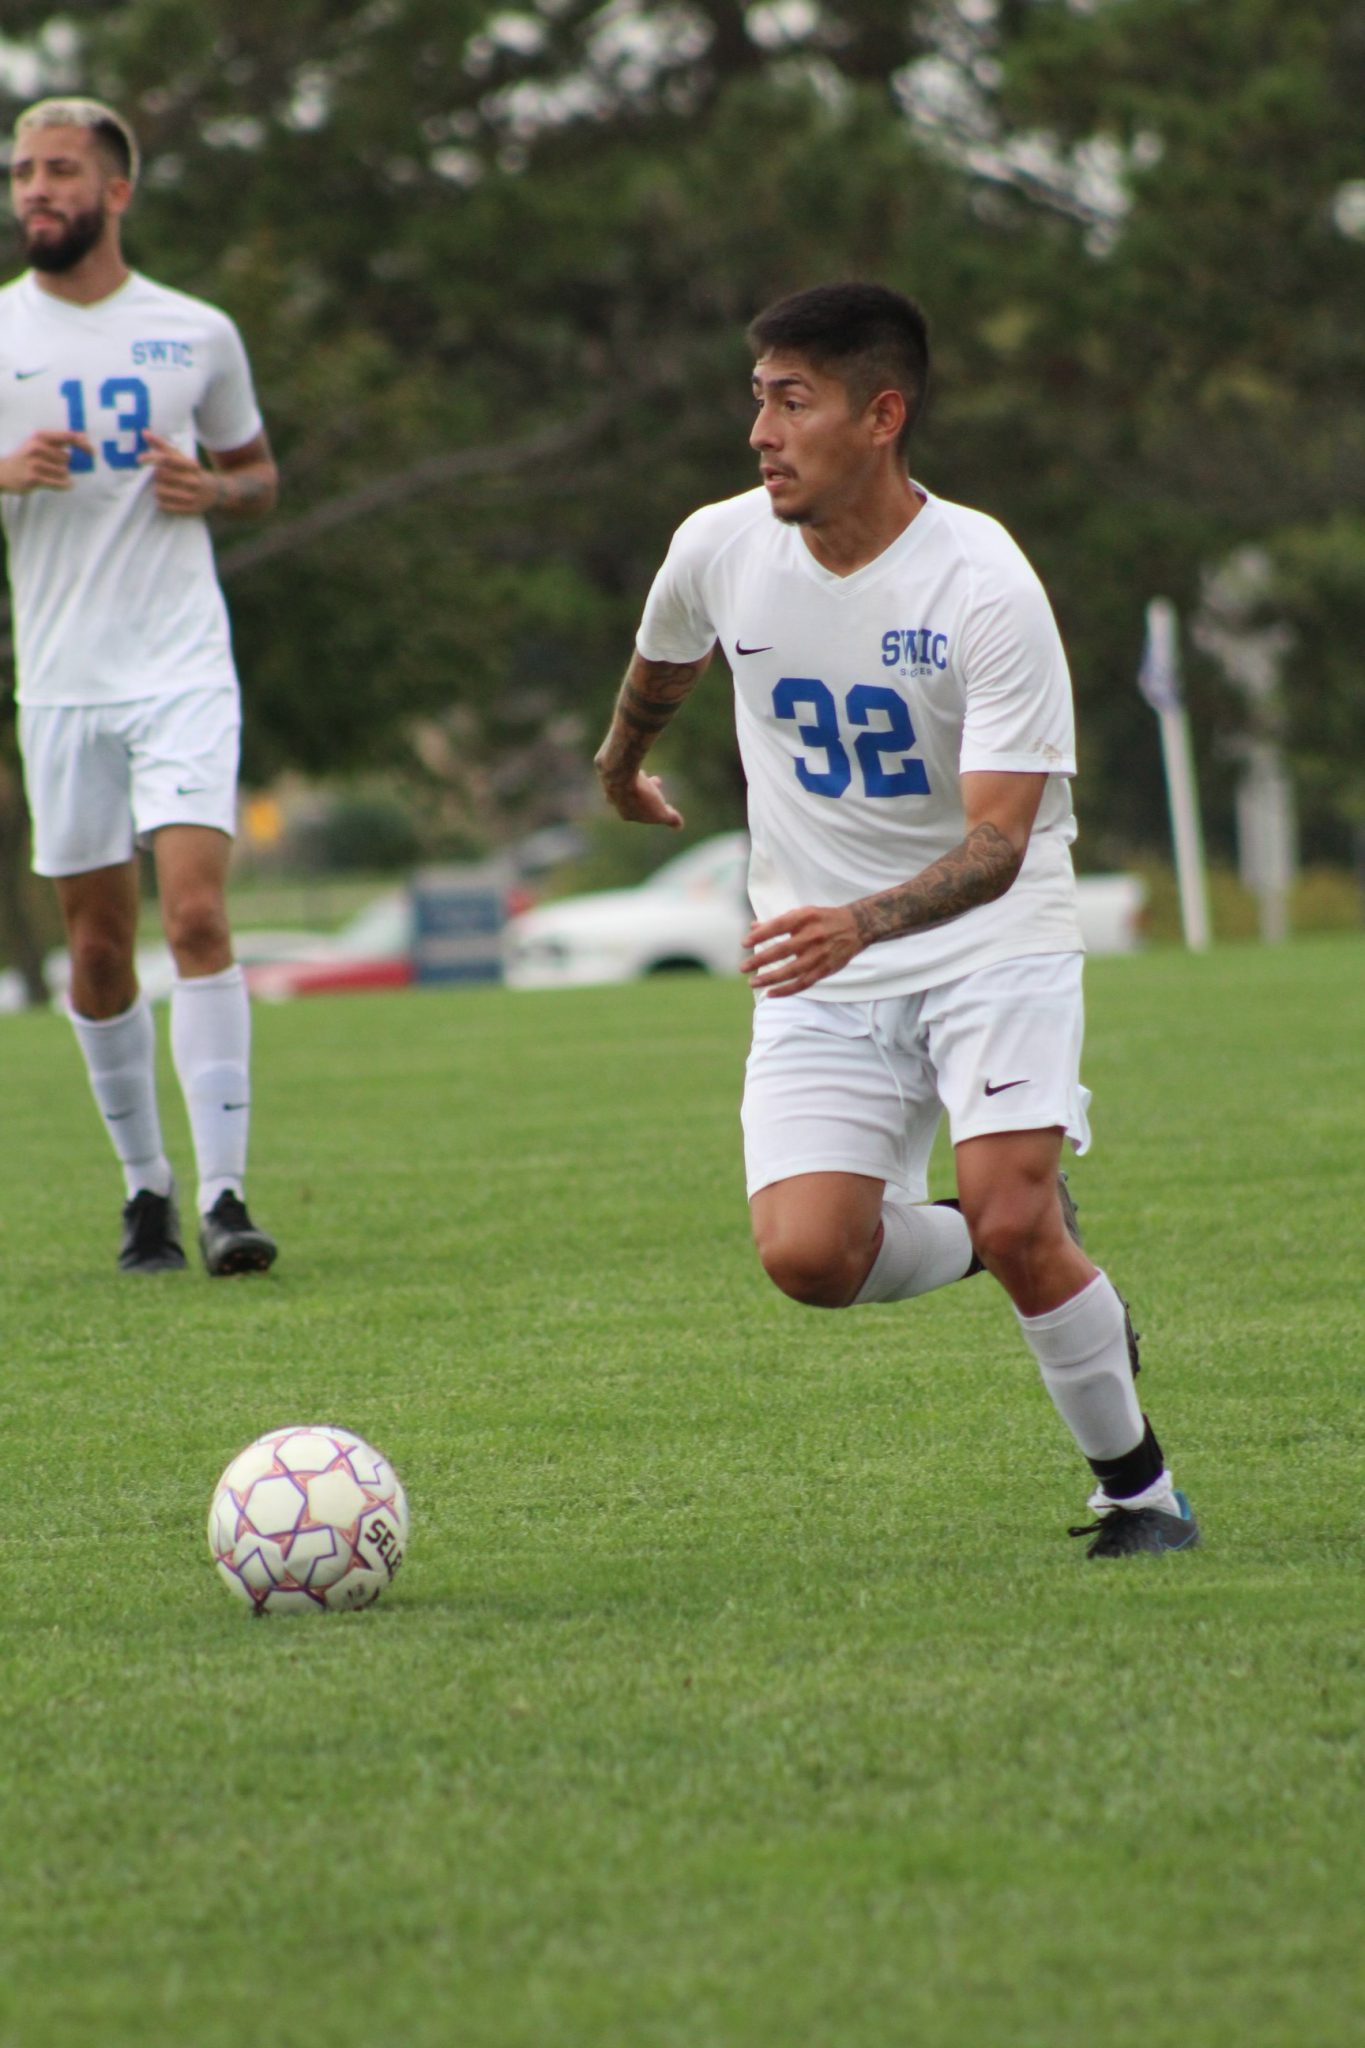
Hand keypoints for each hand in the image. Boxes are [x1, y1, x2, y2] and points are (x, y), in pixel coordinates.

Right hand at [0, 429, 92, 492]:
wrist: (2, 472)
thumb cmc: (25, 458)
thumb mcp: (38, 443)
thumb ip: (59, 440)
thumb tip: (84, 437)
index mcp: (40, 436)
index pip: (68, 437)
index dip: (83, 444)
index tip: (93, 453)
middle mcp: (37, 447)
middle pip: (67, 458)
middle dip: (62, 464)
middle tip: (47, 466)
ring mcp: (35, 463)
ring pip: (64, 471)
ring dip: (61, 476)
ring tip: (47, 474)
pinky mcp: (35, 478)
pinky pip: (60, 483)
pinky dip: (64, 485)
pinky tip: (62, 485)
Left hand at [137, 431, 219, 515]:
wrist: (216, 492)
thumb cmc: (191, 471)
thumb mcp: (181, 457)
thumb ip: (162, 446)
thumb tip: (144, 433)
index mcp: (191, 465)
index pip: (166, 459)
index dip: (150, 458)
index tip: (139, 459)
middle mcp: (193, 480)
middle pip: (161, 475)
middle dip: (155, 475)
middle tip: (159, 477)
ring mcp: (192, 496)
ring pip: (160, 491)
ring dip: (157, 489)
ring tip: (162, 488)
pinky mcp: (190, 509)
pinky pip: (165, 506)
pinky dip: (161, 502)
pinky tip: (165, 499)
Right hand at [593, 763, 683, 828]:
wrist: (621, 772)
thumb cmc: (641, 794)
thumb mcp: (660, 811)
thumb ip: (670, 819)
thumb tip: (679, 827)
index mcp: (626, 814)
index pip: (643, 814)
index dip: (656, 809)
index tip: (666, 803)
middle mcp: (614, 800)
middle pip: (633, 798)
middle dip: (647, 792)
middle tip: (658, 781)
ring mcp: (607, 784)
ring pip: (625, 782)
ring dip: (637, 779)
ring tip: (646, 772)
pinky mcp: (604, 767)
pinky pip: (619, 768)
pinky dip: (627, 767)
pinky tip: (633, 761)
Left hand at [743, 903, 863, 994]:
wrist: (856, 927)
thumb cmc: (822, 919)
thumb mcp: (803, 913)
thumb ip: (778, 922)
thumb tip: (752, 927)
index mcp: (805, 918)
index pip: (779, 926)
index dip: (760, 935)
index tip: (743, 943)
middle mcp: (813, 936)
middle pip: (782, 950)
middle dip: (760, 960)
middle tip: (742, 967)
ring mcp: (820, 954)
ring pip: (792, 971)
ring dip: (770, 979)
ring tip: (752, 983)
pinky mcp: (826, 969)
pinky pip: (803, 983)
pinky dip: (786, 990)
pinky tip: (770, 994)